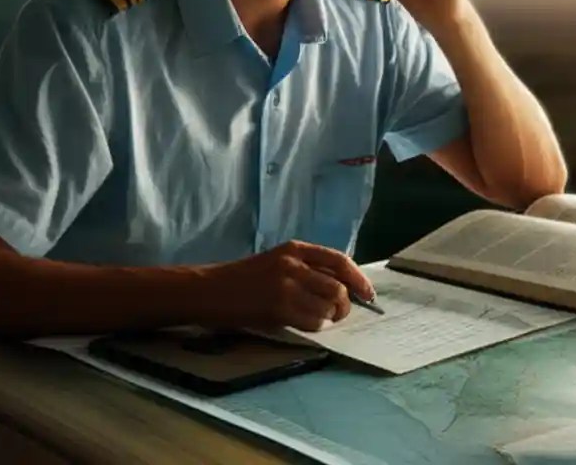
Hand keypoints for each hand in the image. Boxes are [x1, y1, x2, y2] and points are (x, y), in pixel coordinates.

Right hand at [202, 241, 375, 331]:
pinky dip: (316, 326)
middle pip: (339, 287)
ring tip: (320, 319)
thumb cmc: (243, 279)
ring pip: (328, 306)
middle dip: (345, 305)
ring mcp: (286, 286)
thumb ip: (307, 269)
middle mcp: (294, 264)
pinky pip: (313, 321)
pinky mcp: (278, 308)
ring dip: (329, 317)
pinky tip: (306, 324)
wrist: (207, 290)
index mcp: (295, 249)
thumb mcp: (277, 263)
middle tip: (339, 314)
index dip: (359, 279)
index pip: (340, 261)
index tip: (368, 294)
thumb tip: (343, 287)